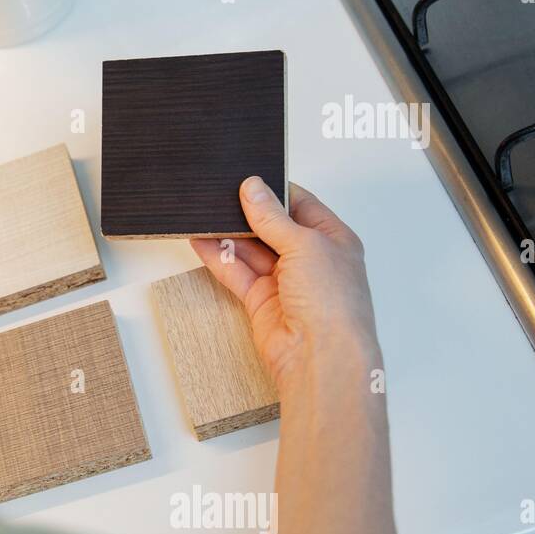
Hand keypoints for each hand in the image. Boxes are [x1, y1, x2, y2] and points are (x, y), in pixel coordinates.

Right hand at [191, 177, 379, 389]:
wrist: (320, 355)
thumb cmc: (333, 302)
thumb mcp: (304, 244)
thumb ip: (272, 217)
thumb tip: (253, 188)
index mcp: (332, 239)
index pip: (300, 205)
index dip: (274, 191)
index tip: (248, 178)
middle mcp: (310, 259)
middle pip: (272, 227)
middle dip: (247, 213)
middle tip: (220, 194)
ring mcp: (284, 281)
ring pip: (250, 250)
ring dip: (228, 235)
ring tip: (204, 214)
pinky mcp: (262, 300)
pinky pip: (237, 273)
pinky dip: (219, 258)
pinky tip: (202, 242)